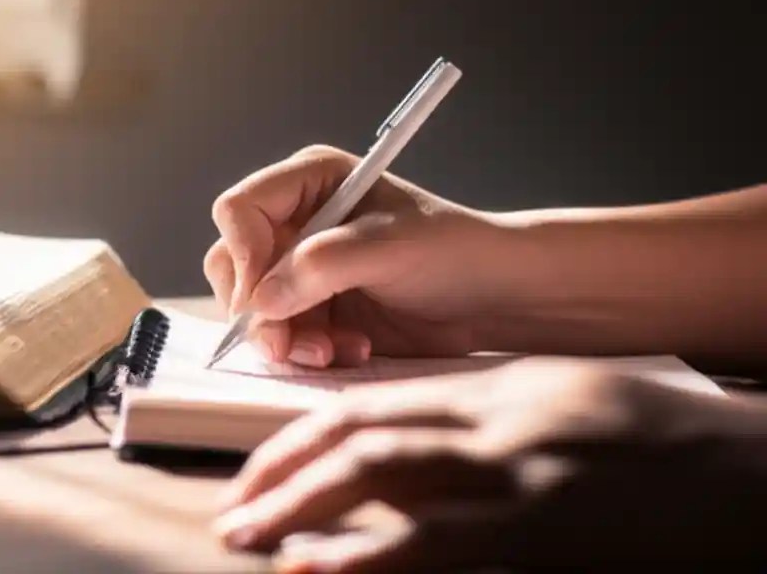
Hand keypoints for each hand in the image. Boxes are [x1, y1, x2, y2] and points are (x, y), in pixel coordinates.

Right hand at [204, 145, 512, 366]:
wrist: (491, 298)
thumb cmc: (453, 252)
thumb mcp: (390, 248)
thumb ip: (321, 266)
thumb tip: (260, 301)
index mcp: (308, 182)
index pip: (239, 210)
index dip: (243, 253)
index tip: (262, 297)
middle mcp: (294, 221)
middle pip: (231, 263)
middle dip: (257, 309)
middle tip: (288, 341)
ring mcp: (298, 268)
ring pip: (249, 309)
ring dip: (285, 338)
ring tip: (334, 351)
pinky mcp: (310, 309)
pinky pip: (278, 336)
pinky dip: (307, 352)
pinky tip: (351, 350)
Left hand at [212, 358, 766, 570]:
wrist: (755, 473)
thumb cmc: (668, 445)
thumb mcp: (565, 410)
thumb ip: (484, 426)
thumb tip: (407, 462)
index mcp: (499, 391)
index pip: (372, 405)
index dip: (301, 438)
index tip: (259, 472)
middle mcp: (498, 422)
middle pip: (361, 435)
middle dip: (281, 472)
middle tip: (233, 513)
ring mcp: (521, 474)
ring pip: (384, 475)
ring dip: (301, 506)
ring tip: (248, 535)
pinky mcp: (548, 530)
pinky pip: (437, 542)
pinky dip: (369, 555)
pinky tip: (319, 567)